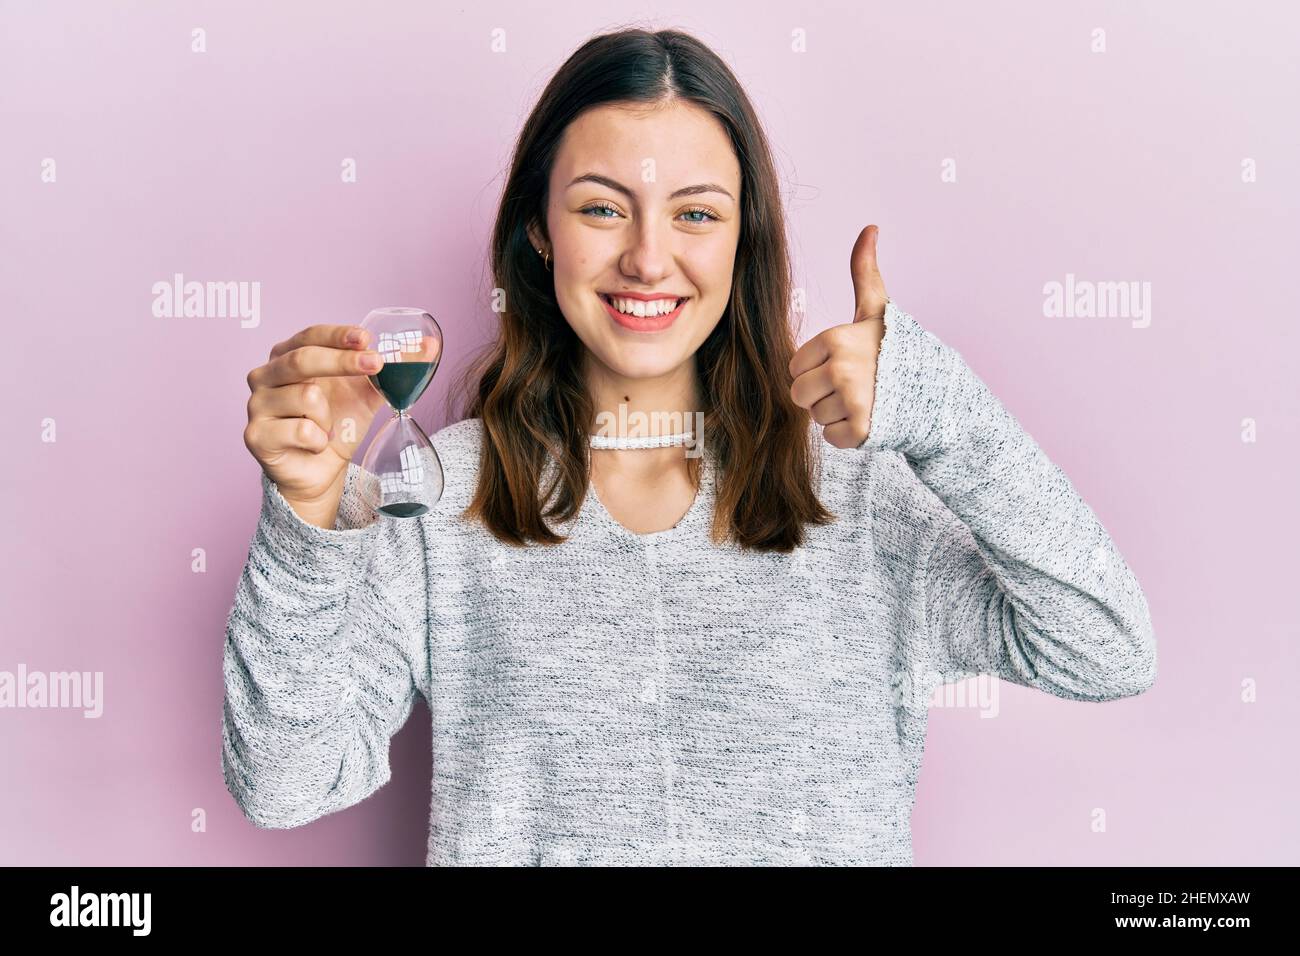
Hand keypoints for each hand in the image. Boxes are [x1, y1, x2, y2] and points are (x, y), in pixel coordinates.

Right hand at [243, 325, 390, 525]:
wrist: (321, 473)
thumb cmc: (338, 425)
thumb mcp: (367, 394)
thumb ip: (391, 370)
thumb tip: (430, 348)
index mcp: (287, 356)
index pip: (310, 335)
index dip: (338, 335)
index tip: (367, 338)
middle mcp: (265, 375)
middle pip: (303, 359)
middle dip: (343, 362)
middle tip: (376, 365)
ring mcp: (256, 405)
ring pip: (306, 396)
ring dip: (330, 417)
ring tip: (327, 428)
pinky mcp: (256, 435)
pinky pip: (301, 430)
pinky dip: (318, 440)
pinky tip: (314, 446)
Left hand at [788, 224, 889, 448]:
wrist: (934, 391)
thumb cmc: (897, 348)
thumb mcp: (876, 309)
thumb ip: (864, 271)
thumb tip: (870, 227)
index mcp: (836, 339)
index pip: (794, 366)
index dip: (816, 368)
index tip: (843, 363)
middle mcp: (842, 370)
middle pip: (798, 394)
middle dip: (820, 393)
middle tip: (851, 385)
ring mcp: (852, 402)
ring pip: (814, 417)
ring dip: (834, 413)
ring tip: (863, 400)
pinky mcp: (861, 430)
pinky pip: (830, 438)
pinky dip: (847, 434)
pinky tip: (869, 418)